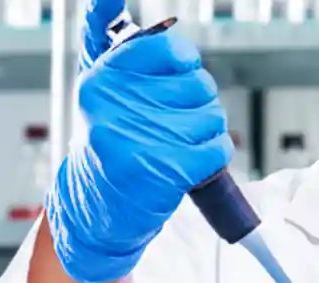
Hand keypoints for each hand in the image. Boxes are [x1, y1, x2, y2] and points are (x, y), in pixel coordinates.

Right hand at [44, 0, 231, 282]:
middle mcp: (116, 104)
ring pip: (212, 115)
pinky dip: (214, 155)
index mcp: (103, 78)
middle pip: (198, 84)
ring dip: (207, 132)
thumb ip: (108, 39)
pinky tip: (193, 162)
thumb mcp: (103, 88)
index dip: (185, 64)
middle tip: (174, 122)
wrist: (99, 207)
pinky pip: (218, 147)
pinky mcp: (166, 169)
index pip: (169, 47)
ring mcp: (140, 137)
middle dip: (198, 103)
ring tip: (180, 143)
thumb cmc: (110, 141)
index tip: (177, 78)